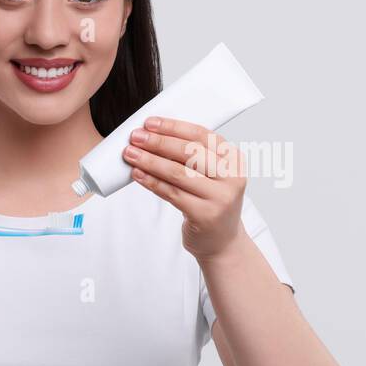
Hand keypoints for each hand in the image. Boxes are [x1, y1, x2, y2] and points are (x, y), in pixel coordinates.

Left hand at [123, 117, 246, 261]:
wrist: (222, 242)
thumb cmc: (211, 203)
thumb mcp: (213, 176)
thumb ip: (194, 156)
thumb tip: (154, 135)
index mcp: (234, 160)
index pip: (202, 135)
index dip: (174, 127)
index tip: (151, 123)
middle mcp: (232, 178)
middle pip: (190, 152)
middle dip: (159, 142)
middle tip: (136, 137)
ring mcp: (220, 198)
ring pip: (178, 173)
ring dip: (150, 161)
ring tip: (131, 154)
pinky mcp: (205, 215)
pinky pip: (172, 193)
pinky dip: (152, 182)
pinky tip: (138, 174)